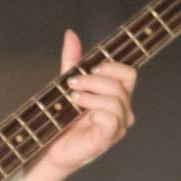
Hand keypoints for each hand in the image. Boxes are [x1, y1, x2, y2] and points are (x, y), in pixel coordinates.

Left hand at [26, 28, 136, 180]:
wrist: (51, 147)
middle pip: (122, 84)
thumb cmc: (63, 118)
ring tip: (72, 97)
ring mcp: (118, 126)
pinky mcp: (108, 139)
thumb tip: (71, 34)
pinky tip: (80, 112)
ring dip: (91, 94)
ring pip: (116, 99)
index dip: (113, 66)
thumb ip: (72, 61)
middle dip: (96, 79)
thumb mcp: (68, 84)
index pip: (129, 73)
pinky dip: (94, 110)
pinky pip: (111, 118)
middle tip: (73, 81)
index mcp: (117, 96)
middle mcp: (122, 111)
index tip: (92, 67)